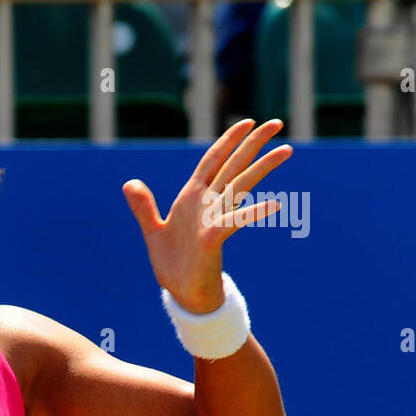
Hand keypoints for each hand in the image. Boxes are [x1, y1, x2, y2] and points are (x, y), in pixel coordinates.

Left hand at [122, 118, 292, 313]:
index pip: (213, 161)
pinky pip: (232, 223)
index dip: (228, 141)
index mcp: (193, 198)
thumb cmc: (173, 264)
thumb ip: (143, 207)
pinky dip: (251, 213)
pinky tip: (274, 205)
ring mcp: (213, 220)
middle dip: (253, 144)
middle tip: (277, 123)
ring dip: (262, 168)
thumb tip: (129, 183)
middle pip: (233, 166)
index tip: (246, 122)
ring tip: (286, 150)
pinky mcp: (211, 240)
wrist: (181, 294)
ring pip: (240, 187)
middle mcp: (207, 205)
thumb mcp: (154, 231)